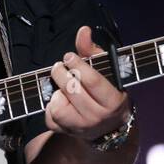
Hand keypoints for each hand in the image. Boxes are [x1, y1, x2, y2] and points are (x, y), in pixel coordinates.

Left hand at [43, 25, 131, 142]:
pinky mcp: (67, 133)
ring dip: (56, 93)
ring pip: (58, 106)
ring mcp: (82, 128)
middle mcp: (99, 117)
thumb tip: (83, 30)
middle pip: (72, 90)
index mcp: (114, 101)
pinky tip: (60, 101)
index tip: (69, 57)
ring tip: (62, 87)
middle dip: (61, 74)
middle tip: (59, 67)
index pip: (92, 81)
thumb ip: (93, 51)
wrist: (108, 129)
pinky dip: (50, 107)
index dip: (77, 65)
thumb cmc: (107, 93)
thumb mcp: (107, 73)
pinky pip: (50, 118)